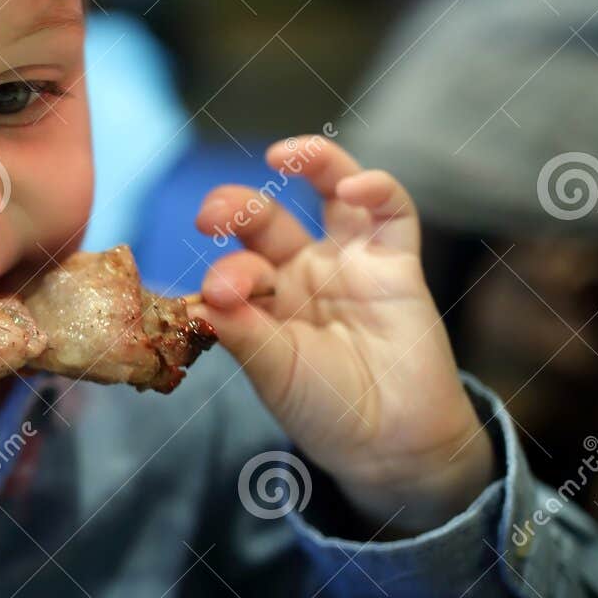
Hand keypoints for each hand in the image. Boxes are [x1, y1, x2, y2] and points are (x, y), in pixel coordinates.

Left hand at [194, 136, 493, 532]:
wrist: (392, 444)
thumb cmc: (326, 410)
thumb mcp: (274, 374)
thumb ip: (244, 335)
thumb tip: (200, 301)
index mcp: (260, 302)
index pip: (233, 266)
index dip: (224, 273)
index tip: (218, 292)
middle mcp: (299, 273)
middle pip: (265, 220)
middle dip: (236, 208)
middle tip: (212, 213)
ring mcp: (349, 263)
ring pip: (329, 193)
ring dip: (309, 162)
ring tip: (283, 154)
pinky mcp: (397, 264)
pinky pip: (391, 212)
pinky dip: (377, 188)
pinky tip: (355, 184)